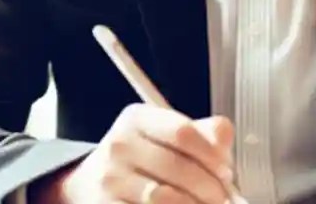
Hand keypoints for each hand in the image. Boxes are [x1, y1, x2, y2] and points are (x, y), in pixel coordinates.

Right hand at [31, 104, 234, 203]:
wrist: (89, 186)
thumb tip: (224, 136)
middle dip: (210, 188)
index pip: (183, 131)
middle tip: (223, 198)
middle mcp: (119, 144)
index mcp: (136, 118)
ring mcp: (110, 178)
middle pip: (178, 167)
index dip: (213, 154)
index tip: (227, 171)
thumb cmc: (138, 160)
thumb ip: (201, 132)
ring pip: (165, 197)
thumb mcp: (164, 136)